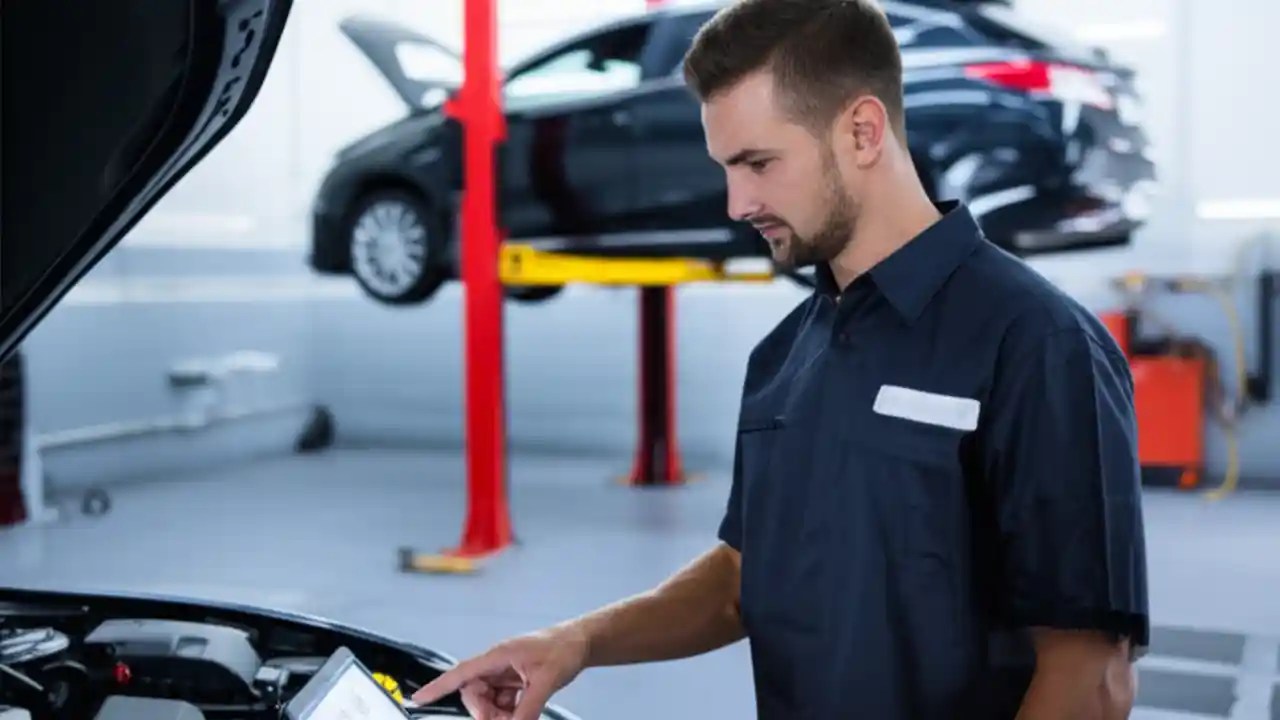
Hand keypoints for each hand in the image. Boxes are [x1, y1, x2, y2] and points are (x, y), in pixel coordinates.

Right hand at [410, 624, 589, 719]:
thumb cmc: (563, 649)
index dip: (438, 686)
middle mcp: (497, 664)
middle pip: (473, 694)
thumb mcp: (546, 681)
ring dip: (498, 714)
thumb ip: (528, 708)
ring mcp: (505, 673)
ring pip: (487, 701)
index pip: (461, 672)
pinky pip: (501, 703)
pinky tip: (524, 712)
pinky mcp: (514, 681)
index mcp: (498, 656)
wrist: (581, 643)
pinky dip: (509, 712)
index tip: (418, 699)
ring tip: (520, 715)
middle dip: (485, 712)